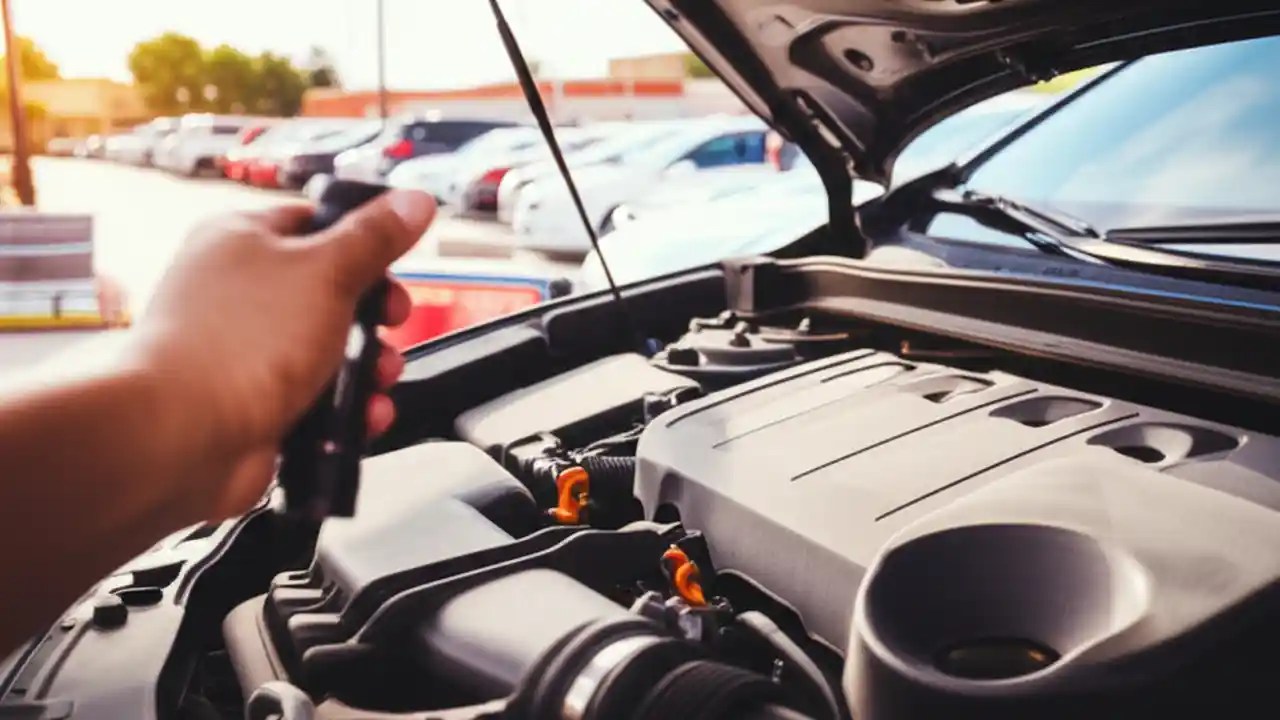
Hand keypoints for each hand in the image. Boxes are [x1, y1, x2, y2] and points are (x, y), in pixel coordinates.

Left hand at [132, 190, 435, 519]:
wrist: (183, 436)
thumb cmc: (238, 344)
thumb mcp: (326, 273)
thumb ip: (375, 237)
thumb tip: (413, 201)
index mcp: (242, 239)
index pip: (316, 222)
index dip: (364, 242)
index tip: (395, 264)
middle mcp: (239, 292)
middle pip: (331, 291)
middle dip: (374, 317)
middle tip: (390, 323)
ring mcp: (245, 349)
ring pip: (329, 349)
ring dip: (368, 368)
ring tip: (379, 380)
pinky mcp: (256, 401)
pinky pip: (317, 397)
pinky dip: (346, 408)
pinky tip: (362, 415)